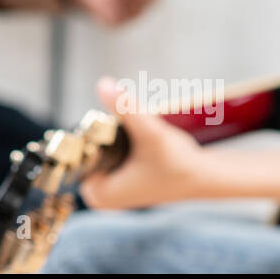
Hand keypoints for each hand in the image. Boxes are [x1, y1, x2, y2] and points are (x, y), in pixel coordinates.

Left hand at [79, 77, 203, 209]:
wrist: (205, 176)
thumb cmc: (179, 162)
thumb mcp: (150, 132)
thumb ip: (126, 108)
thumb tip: (102, 84)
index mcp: (96, 194)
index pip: (74, 152)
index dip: (90, 133)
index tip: (114, 130)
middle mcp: (97, 195)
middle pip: (86, 146)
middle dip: (104, 132)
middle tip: (133, 137)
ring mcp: (109, 188)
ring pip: (98, 145)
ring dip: (112, 133)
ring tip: (139, 141)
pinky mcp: (119, 179)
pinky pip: (108, 149)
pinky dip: (118, 139)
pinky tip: (138, 140)